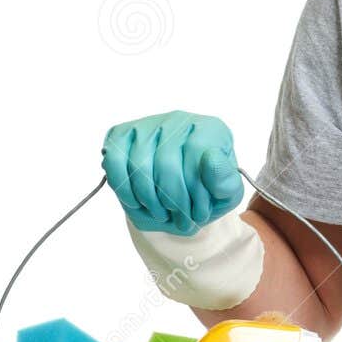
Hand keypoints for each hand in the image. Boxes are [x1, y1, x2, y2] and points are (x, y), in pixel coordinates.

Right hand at [101, 111, 242, 235]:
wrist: (181, 198)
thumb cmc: (206, 192)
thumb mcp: (226, 194)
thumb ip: (225, 180)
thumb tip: (211, 160)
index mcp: (211, 130)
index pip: (199, 153)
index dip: (196, 191)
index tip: (199, 214)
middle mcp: (180, 120)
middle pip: (167, 163)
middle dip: (173, 201)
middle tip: (180, 220)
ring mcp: (149, 124)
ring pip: (139, 165)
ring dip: (150, 200)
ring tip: (163, 213)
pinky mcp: (122, 135)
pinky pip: (115, 161)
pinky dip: (124, 188)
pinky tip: (138, 203)